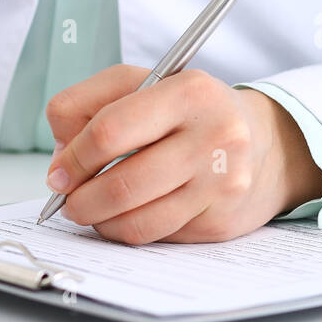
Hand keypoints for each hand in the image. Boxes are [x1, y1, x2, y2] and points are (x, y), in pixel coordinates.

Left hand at [45, 65, 321, 243]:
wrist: (263, 143)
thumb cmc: (187, 112)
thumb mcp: (138, 85)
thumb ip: (84, 106)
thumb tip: (60, 161)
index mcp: (189, 92)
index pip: (109, 131)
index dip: (74, 158)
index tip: (58, 174)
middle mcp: (214, 137)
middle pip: (122, 185)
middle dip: (81, 200)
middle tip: (68, 201)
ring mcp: (222, 184)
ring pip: (137, 221)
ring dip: (100, 221)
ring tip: (91, 210)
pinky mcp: (221, 220)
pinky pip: (156, 236)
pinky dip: (127, 230)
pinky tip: (125, 215)